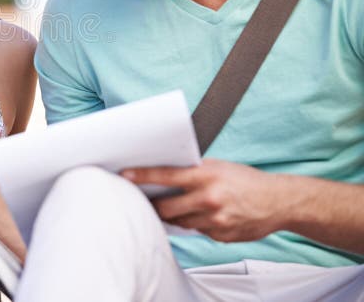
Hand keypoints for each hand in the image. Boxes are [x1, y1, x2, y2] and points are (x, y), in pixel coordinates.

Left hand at [122, 158, 284, 241]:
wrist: (279, 201)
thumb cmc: (246, 180)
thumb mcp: (219, 167)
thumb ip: (193, 172)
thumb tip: (163, 175)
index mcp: (206, 176)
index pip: (165, 175)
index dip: (142, 176)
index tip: (124, 174)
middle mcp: (209, 198)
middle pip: (165, 207)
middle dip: (153, 205)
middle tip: (144, 200)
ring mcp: (215, 220)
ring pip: (179, 221)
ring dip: (172, 215)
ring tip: (170, 207)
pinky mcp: (220, 236)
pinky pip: (197, 230)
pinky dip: (194, 223)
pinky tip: (202, 215)